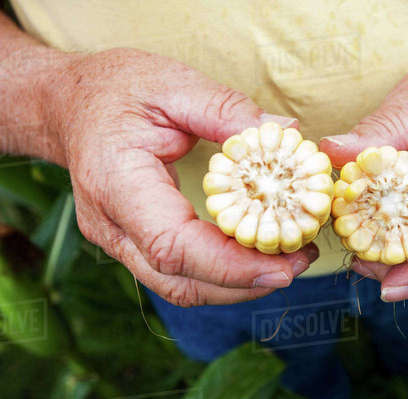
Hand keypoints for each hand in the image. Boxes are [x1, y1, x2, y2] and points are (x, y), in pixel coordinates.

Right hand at [43, 48, 317, 305]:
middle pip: (179, 280)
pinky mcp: (132, 242)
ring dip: (237, 285)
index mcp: (115, 183)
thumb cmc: (116, 89)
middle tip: (299, 262)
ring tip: (287, 261)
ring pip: (179, 286)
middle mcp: (111, 224)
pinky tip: (254, 254)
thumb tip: (285, 132)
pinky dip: (220, 273)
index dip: (230, 266)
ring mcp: (118, 239)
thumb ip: (226, 110)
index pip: (172, 246)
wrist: (71, 105)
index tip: (283, 265)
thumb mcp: (172, 84)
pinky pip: (178, 272)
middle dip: (245, 283)